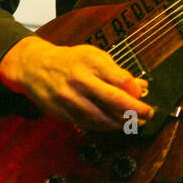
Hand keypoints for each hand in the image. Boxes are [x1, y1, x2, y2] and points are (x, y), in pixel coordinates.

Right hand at [0, 35, 154, 132]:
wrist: (35, 67)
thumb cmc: (70, 60)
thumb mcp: (94, 56)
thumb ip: (116, 71)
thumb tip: (140, 87)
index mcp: (90, 62)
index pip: (121, 79)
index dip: (136, 91)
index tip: (145, 97)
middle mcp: (79, 81)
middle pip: (114, 100)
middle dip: (135, 110)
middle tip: (148, 114)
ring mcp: (70, 99)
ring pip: (102, 118)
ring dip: (122, 123)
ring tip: (134, 123)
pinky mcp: (62, 113)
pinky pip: (89, 124)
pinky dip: (105, 127)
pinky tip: (115, 125)